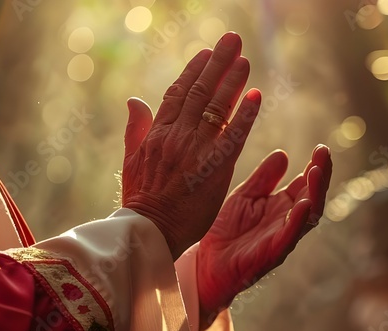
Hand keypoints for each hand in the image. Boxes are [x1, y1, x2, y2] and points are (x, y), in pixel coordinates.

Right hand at [122, 32, 259, 258]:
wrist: (148, 233)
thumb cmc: (140, 203)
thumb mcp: (131, 163)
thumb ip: (136, 129)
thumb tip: (134, 101)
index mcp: (155, 135)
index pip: (176, 94)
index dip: (192, 71)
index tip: (205, 53)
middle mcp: (175, 137)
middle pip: (198, 92)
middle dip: (217, 64)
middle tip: (232, 40)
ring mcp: (194, 151)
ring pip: (215, 108)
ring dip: (233, 81)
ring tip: (245, 60)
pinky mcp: (213, 169)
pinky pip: (232, 136)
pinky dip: (244, 114)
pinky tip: (256, 96)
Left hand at [196, 146, 332, 325]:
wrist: (207, 262)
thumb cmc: (227, 231)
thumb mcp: (245, 196)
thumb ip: (263, 178)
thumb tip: (283, 154)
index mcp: (283, 207)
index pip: (306, 184)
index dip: (315, 166)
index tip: (321, 147)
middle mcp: (288, 221)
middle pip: (313, 196)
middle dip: (321, 175)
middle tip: (324, 152)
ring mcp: (283, 237)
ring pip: (308, 215)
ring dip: (315, 193)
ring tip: (317, 171)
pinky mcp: (272, 253)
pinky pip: (290, 236)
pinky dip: (299, 220)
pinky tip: (303, 204)